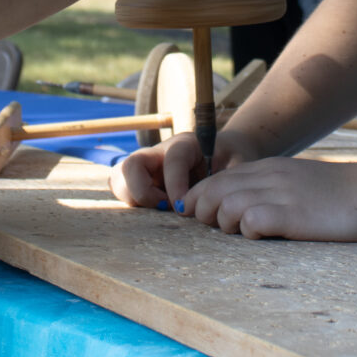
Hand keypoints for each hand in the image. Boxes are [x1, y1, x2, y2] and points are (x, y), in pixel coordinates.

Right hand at [109, 129, 256, 208]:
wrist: (228, 155)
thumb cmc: (234, 160)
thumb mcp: (238, 165)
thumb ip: (225, 181)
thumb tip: (202, 205)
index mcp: (185, 143)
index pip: (172, 160)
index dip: (175, 185)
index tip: (183, 208)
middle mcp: (160, 153)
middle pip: (131, 165)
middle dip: (142, 192)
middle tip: (165, 208)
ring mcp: (147, 167)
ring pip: (119, 178)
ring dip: (132, 198)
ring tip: (158, 210)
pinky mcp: (142, 181)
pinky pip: (122, 190)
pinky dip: (132, 203)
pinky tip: (156, 212)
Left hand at [181, 156, 356, 240]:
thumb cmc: (340, 197)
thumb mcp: (297, 184)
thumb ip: (269, 190)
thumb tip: (238, 212)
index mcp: (268, 168)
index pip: (216, 179)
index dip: (200, 200)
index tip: (200, 219)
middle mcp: (269, 176)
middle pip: (213, 190)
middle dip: (203, 214)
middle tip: (217, 231)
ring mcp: (281, 193)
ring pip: (225, 204)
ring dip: (224, 224)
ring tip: (241, 235)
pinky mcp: (294, 213)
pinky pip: (251, 219)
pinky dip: (247, 232)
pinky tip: (260, 238)